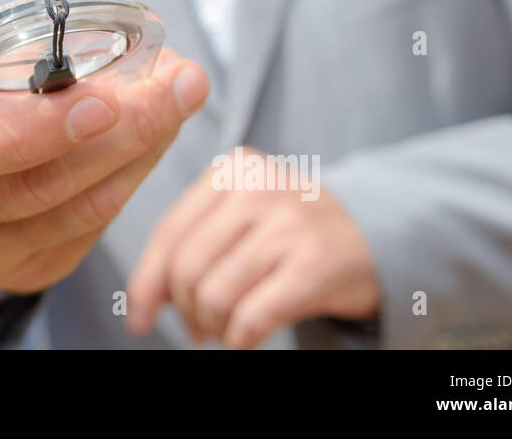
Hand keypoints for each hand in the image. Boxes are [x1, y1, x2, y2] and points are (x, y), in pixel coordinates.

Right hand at [0, 4, 209, 293]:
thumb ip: (14, 37)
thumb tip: (106, 46)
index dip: (23, 133)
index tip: (101, 101)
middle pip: (26, 188)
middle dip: (118, 134)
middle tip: (176, 84)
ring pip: (68, 214)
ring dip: (138, 154)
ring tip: (177, 98)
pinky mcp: (7, 273)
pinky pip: (82, 235)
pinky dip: (127, 181)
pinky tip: (150, 138)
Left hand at [126, 145, 379, 347]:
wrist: (374, 237)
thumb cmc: (289, 232)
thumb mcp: (240, 218)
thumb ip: (192, 243)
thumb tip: (140, 301)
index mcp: (232, 170)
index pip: (170, 231)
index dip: (147, 283)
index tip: (138, 318)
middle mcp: (258, 188)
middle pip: (188, 266)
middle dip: (184, 310)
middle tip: (197, 328)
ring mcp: (289, 223)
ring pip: (215, 294)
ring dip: (213, 327)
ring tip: (223, 331)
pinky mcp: (315, 264)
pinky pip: (253, 316)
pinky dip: (240, 339)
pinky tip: (245, 341)